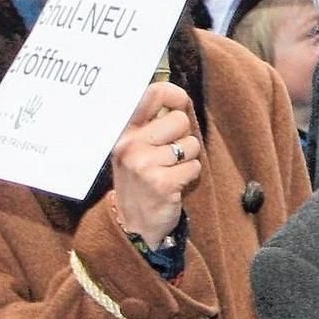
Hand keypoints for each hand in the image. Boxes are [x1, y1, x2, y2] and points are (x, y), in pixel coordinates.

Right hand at [108, 82, 201, 246]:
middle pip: (180, 120)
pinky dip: (190, 176)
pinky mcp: (161, 183)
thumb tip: (179, 97)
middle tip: (169, 155)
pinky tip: (173, 185)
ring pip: (190, 144)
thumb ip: (153, 124)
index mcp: (124, 132)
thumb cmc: (142, 181)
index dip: (175, 95)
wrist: (133, 225)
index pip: (153, 93)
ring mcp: (143, 164)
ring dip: (187, 159)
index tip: (181, 103)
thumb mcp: (137, 149)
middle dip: (183, 137)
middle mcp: (130, 145)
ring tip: (169, 171)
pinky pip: (194, 166)